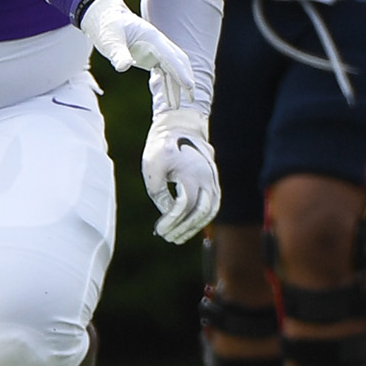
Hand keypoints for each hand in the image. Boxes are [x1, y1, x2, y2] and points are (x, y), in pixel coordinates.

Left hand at [80, 0, 194, 109]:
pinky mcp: (150, 57)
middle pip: (178, 63)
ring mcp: (155, 50)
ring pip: (172, 70)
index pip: (171, 57)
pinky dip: (167, 85)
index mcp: (152, 38)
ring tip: (175, 108)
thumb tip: (123, 67)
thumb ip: (118, 53)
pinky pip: (164, 72)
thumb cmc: (107, 27)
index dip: (180, 72)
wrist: (104, 18)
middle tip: (192, 99)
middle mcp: (158, 44)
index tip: (189, 86)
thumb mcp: (110, 41)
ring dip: (175, 87)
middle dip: (185, 80)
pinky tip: (169, 100)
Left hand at [141, 108, 219, 244]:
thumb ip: (158, 192)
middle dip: (184, 228)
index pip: (185, 204)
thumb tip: (168, 213)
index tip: (159, 229)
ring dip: (194, 227)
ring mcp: (213, 180)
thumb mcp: (152, 167)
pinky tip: (187, 228)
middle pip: (201, 211)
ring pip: (210, 211)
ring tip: (176, 238)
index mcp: (191, 172)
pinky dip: (201, 219)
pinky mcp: (213, 182)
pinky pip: (213, 205)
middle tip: (167, 237)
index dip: (172, 219)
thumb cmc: (162, 147)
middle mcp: (207, 177)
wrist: (181, 127)